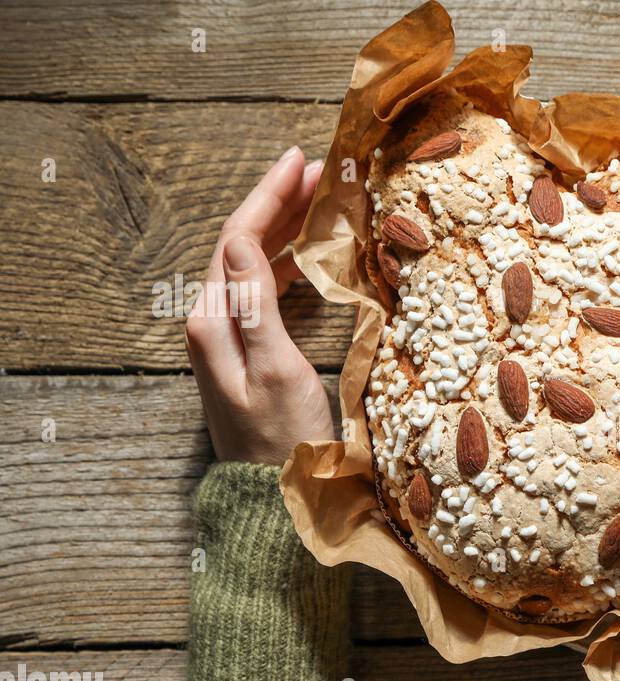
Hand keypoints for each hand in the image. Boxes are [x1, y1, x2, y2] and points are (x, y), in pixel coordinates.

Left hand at [185, 146, 333, 464]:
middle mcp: (213, 322)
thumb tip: (243, 238)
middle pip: (242, 243)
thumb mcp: (275, 368)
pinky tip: (309, 256)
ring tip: (320, 203)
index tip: (302, 160)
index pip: (237, 237)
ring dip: (285, 230)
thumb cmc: (284, 438)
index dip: (269, 195)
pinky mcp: (245, 351)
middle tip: (320, 171)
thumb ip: (256, 303)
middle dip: (279, 204)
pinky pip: (263, 290)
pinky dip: (287, 264)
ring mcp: (227, 337)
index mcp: (214, 320)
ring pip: (253, 264)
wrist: (273, 495)